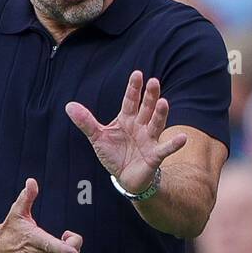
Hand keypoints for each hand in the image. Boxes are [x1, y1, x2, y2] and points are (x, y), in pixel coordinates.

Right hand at [0, 178, 82, 252]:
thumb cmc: (11, 228)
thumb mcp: (17, 210)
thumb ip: (26, 196)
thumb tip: (32, 181)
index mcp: (32, 239)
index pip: (50, 246)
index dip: (64, 248)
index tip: (73, 250)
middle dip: (74, 243)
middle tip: (67, 234)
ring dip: (71, 250)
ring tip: (61, 241)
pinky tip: (57, 250)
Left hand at [65, 70, 186, 194]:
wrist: (125, 177)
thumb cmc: (114, 154)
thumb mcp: (98, 138)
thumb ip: (86, 122)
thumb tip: (69, 106)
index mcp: (127, 119)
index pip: (130, 101)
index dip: (134, 88)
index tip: (137, 74)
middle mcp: (140, 126)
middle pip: (146, 108)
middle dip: (150, 96)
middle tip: (153, 82)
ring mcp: (149, 139)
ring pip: (156, 124)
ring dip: (160, 114)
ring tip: (164, 102)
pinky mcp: (155, 155)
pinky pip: (165, 148)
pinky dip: (174, 144)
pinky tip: (183, 138)